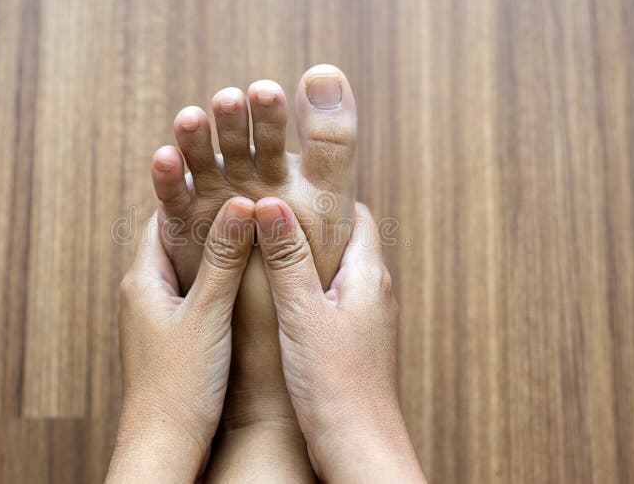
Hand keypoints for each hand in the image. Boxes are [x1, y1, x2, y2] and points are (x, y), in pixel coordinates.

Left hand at [106, 197, 254, 482]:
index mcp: (143, 278)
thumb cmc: (180, 386)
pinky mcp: (174, 335)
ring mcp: (158, 314)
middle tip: (244, 188)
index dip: (191, 187)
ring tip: (251, 222)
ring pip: (188, 263)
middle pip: (175, 235)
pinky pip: (196, 289)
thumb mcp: (207, 316)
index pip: (162, 214)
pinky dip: (219, 274)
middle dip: (207, 211)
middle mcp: (144, 291)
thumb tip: (240, 203)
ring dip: (215, 243)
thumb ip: (223, 261)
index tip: (223, 167)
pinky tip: (248, 275)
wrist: (165, 446)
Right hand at [255, 198, 425, 482]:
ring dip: (302, 257)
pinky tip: (271, 298)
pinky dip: (302, 288)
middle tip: (264, 211)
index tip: (286, 184)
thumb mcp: (303, 315)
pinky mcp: (351, 343)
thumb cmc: (337, 386)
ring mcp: (363, 319)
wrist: (359, 450)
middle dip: (307, 222)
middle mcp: (372, 292)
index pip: (355, 213)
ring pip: (333, 270)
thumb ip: (288, 259)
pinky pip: (327, 299)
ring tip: (261, 248)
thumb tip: (271, 203)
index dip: (322, 194)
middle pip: (343, 238)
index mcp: (367, 275)